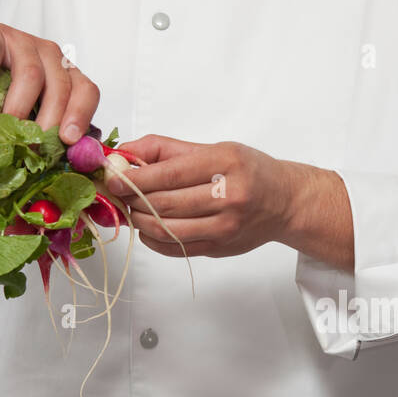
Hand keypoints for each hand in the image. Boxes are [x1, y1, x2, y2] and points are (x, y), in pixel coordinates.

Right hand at [0, 15, 98, 142]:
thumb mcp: (22, 111)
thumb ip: (38, 130)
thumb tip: (50, 164)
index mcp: (63, 75)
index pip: (85, 90)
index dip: (81, 115)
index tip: (68, 140)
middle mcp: (48, 55)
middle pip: (61, 87)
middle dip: (48, 121)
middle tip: (32, 146)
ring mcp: (21, 40)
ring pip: (32, 73)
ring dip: (20, 105)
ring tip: (7, 126)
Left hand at [108, 136, 353, 270]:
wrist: (285, 202)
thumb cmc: (249, 171)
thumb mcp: (214, 148)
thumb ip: (166, 150)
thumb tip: (123, 154)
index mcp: (225, 164)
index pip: (167, 174)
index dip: (133, 178)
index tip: (112, 176)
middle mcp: (228, 197)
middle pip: (162, 203)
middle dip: (132, 199)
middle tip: (118, 192)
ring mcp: (225, 227)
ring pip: (164, 229)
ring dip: (138, 220)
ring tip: (131, 209)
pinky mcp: (220, 248)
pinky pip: (174, 248)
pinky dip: (151, 239)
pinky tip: (147, 227)